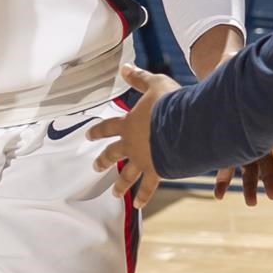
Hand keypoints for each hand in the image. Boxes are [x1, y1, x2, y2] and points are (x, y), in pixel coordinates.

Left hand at [87, 64, 179, 209]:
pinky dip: (143, 196)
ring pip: (127, 173)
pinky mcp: (158, 170)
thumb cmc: (170, 103)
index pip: (108, 127)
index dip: (97, 131)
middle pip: (113, 153)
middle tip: (96, 167)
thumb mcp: (155, 84)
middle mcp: (132, 144)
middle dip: (104, 160)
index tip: (88, 136)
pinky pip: (148, 186)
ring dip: (120, 183)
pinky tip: (138, 205)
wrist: (184, 126)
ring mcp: (144, 159)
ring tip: (114, 193)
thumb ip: (139, 78)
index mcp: (129, 124)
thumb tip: (124, 67)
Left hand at [188, 24, 272, 204]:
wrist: (223, 76)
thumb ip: (234, 66)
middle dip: (269, 179)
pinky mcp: (228, 144)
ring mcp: (245, 141)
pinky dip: (223, 179)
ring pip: (250, 168)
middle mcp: (259, 132)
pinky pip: (227, 165)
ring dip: (249, 186)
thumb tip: (229, 55)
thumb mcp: (238, 67)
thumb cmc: (236, 71)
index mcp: (268, 116)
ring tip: (251, 202)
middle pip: (267, 160)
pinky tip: (218, 194)